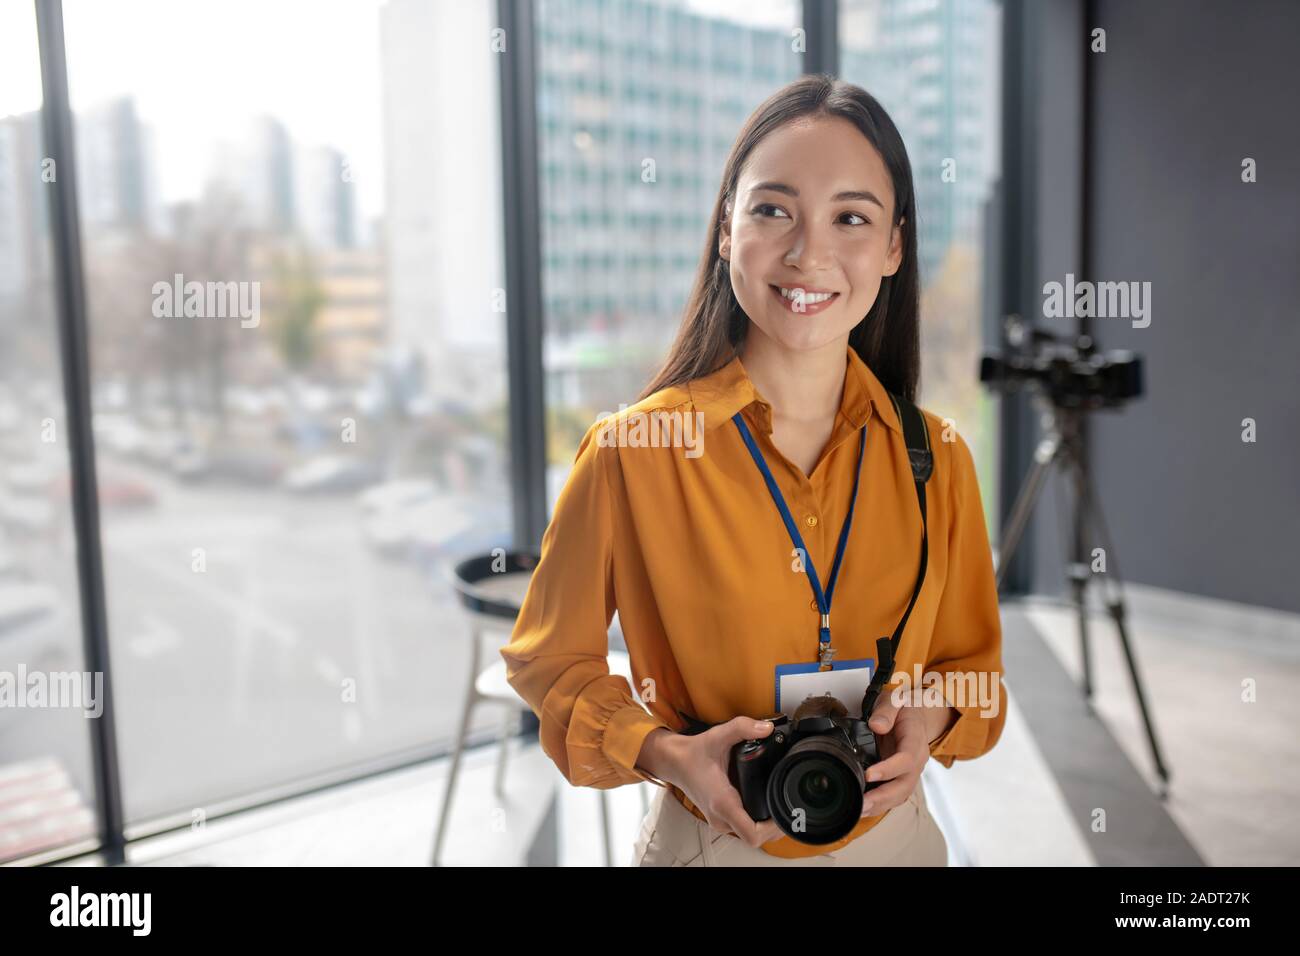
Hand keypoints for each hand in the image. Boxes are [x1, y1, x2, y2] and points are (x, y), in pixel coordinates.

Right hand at [636, 718, 784, 847]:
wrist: (674, 761)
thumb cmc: (693, 753)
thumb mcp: (718, 735)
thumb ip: (743, 728)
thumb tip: (766, 728)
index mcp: (723, 802)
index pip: (752, 834)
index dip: (773, 828)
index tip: (783, 813)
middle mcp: (720, 817)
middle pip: (756, 837)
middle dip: (774, 827)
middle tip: (788, 806)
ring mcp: (719, 820)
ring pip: (750, 835)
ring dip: (766, 826)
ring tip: (779, 805)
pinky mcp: (719, 817)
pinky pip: (743, 828)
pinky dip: (756, 822)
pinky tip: (764, 805)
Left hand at [860, 687, 953, 817]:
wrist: (917, 716)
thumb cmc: (904, 708)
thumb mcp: (896, 699)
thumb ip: (886, 711)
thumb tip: (876, 725)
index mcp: (916, 741)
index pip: (906, 759)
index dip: (889, 769)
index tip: (869, 774)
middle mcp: (916, 761)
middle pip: (905, 785)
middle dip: (883, 797)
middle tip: (862, 803)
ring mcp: (910, 772)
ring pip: (900, 795)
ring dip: (880, 805)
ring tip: (859, 810)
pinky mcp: (901, 778)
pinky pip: (893, 796)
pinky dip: (880, 804)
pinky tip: (863, 808)